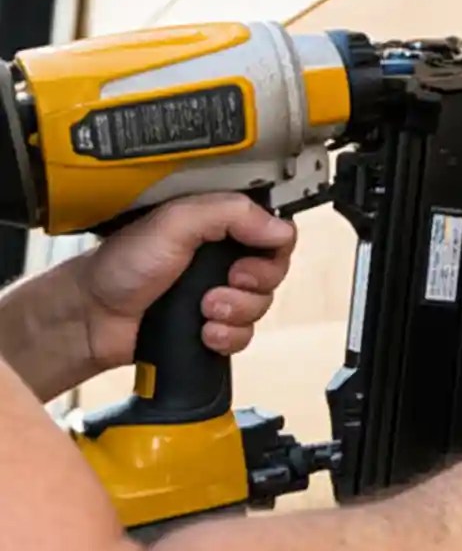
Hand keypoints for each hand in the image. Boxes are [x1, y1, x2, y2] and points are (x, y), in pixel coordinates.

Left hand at [74, 192, 296, 371]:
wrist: (93, 317)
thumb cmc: (121, 266)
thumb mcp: (176, 222)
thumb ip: (229, 214)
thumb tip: (279, 229)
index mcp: (219, 226)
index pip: (274, 234)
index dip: (271, 250)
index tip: (248, 259)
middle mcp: (223, 259)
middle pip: (273, 273)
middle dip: (254, 285)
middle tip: (229, 282)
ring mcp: (220, 294)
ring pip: (261, 307)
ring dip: (237, 312)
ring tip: (206, 310)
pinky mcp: (214, 326)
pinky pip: (245, 336)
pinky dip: (228, 336)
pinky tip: (205, 332)